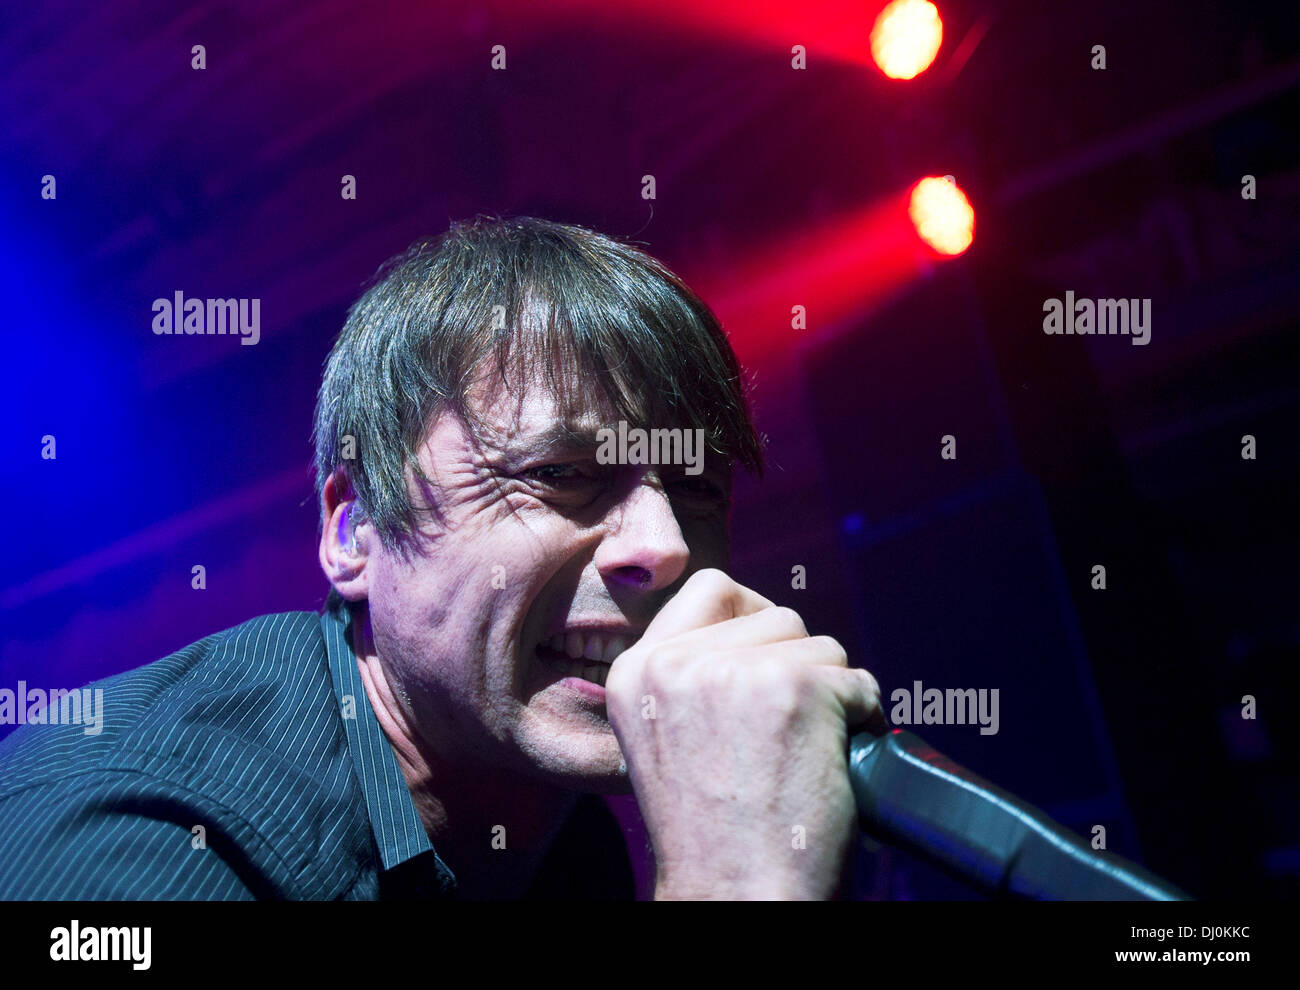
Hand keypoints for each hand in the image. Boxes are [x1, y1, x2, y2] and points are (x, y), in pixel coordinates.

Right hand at [604, 568, 884, 898]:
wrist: (734, 899)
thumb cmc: (713, 838)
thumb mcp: (664, 739)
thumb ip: (691, 677)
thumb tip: (758, 625)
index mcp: (636, 672)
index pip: (711, 587)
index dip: (754, 619)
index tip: (768, 665)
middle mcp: (677, 664)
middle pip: (775, 615)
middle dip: (797, 666)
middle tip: (783, 733)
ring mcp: (737, 674)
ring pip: (822, 645)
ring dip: (830, 694)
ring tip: (802, 755)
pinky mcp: (797, 692)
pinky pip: (860, 682)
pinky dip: (863, 721)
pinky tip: (831, 766)